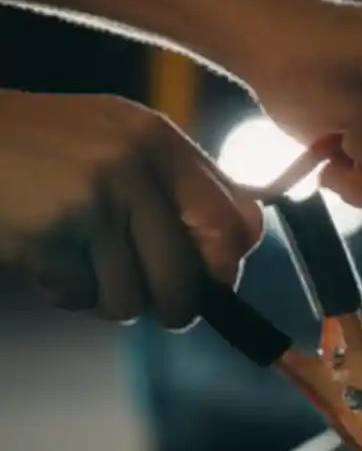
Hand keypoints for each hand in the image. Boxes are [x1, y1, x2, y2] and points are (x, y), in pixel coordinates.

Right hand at [0, 91, 261, 327]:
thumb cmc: (36, 152)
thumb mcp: (115, 144)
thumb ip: (174, 188)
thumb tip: (236, 250)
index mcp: (159, 139)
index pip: (234, 220)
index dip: (226, 267)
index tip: (211, 285)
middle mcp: (135, 162)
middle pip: (189, 274)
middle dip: (176, 307)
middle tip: (161, 310)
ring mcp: (93, 195)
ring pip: (133, 296)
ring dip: (107, 298)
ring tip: (81, 265)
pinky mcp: (52, 228)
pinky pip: (81, 294)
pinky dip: (63, 291)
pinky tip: (43, 258)